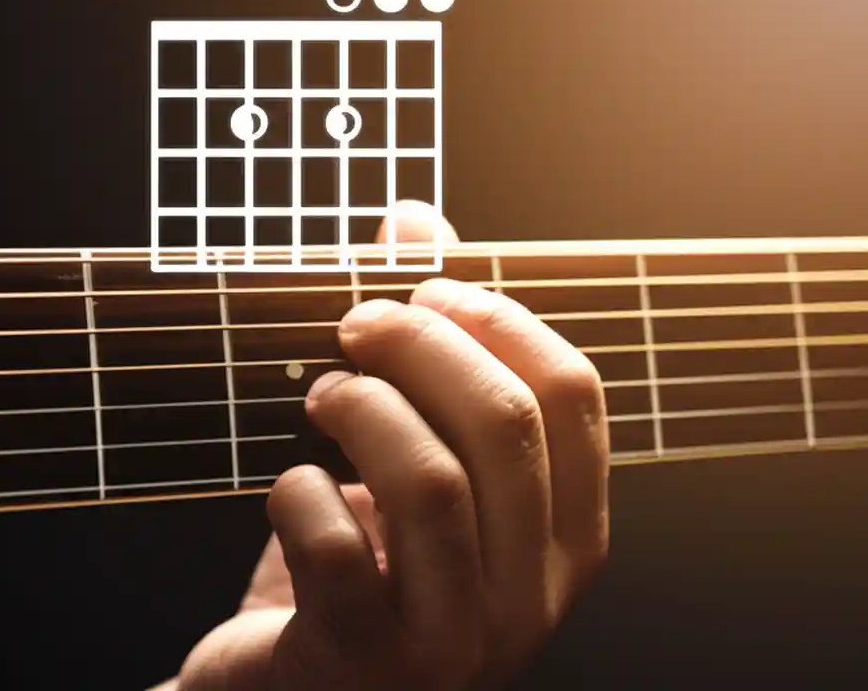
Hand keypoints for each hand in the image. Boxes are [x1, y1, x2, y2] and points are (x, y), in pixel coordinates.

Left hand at [153, 211, 609, 690]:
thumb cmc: (370, 570)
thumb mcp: (421, 463)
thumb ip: (432, 348)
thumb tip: (416, 220)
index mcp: (567, 538)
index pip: (574, 397)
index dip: (497, 318)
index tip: (426, 290)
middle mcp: (530, 597)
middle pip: (503, 425)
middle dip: (420, 346)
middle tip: (354, 324)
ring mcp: (454, 641)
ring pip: (429, 483)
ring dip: (362, 410)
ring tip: (322, 395)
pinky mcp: (364, 664)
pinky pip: (334, 553)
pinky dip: (300, 496)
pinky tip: (293, 490)